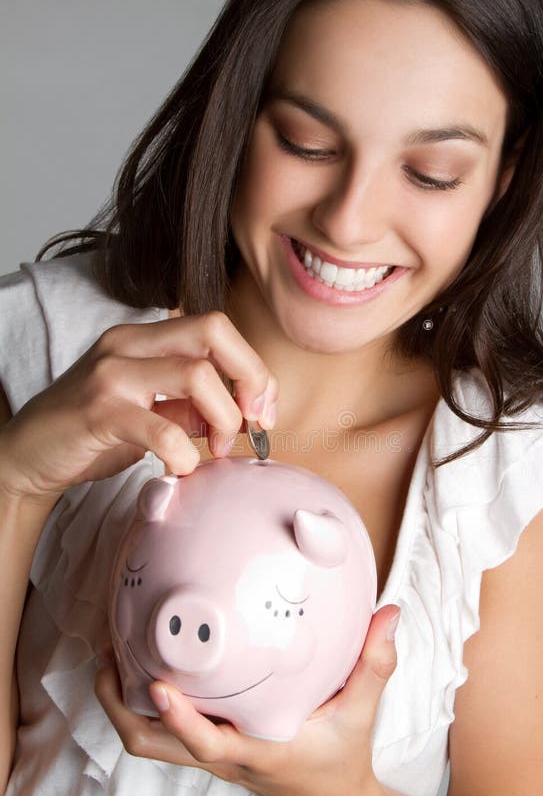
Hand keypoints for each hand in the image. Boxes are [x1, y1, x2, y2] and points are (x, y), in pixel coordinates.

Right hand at [0, 312, 277, 500]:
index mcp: (145, 340)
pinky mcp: (99, 411)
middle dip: (251, 377)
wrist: (25, 455)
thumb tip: (241, 415)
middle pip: (214, 332)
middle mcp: (129, 344)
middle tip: (254, 422)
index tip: (263, 411)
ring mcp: (112, 374)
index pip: (217, 329)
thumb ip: (191, 409)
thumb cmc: (91, 433)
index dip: (253, 368)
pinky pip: (164, 429)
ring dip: (224, 418)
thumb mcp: (150, 414)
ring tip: (217, 449)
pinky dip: (185, 453)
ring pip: (197, 374)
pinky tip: (180, 467)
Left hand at [95, 604, 399, 795]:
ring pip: (149, 744)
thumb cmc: (342, 760)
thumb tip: (388, 614)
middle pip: (152, 747)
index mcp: (257, 750)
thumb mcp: (362, 713)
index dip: (179, 719)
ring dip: (122, 707)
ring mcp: (212, 756)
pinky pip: (162, 735)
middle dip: (120, 708)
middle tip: (109, 656)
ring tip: (113, 658)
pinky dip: (143, 707)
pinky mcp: (209, 750)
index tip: (158, 684)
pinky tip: (146, 667)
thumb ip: (374, 664)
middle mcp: (224, 757)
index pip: (208, 744)